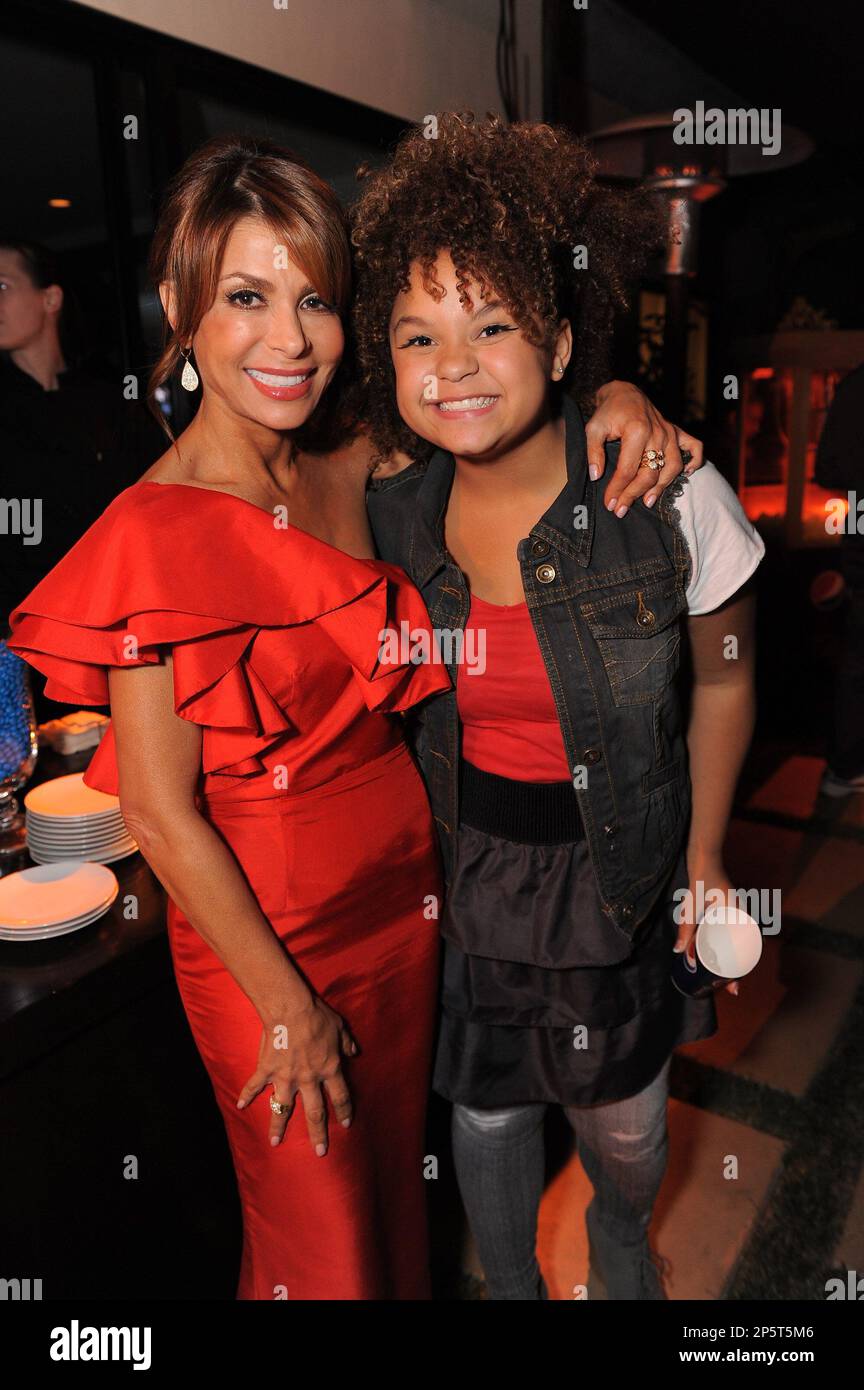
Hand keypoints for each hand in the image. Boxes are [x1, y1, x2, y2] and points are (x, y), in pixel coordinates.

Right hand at [236, 996, 358, 1151]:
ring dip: (278, 1126)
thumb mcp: (340, 1027)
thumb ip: (347, 1042)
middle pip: (315, 1112)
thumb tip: (354, 1051)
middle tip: (320, 1152)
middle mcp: (309, 1079)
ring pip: (283, 1108)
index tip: (346, 1125)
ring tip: (275, 1143)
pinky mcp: (267, 1070)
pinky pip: (254, 1086)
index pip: (340, 1096)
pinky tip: (240, 1106)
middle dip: (318, 1134)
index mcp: (329, 1069)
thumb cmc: (317, 1015)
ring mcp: (286, 1077)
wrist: (290, 1009)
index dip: (344, 1111)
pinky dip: (246, 1095)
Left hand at [586, 380, 703, 516]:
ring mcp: (669, 433)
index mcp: (636, 431)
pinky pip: (694, 447)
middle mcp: (657, 433)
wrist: (625, 393)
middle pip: (650, 473)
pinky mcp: (677, 432)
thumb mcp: (593, 429)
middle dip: (634, 495)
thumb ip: (593, 452)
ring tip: (647, 502)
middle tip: (621, 510)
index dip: (618, 490)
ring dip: (661, 487)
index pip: (628, 469)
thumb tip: (596, 476)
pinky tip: (688, 474)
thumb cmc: (609, 412)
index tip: (610, 504)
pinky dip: (694, 461)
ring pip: (671, 467)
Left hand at [673, 857, 740, 997]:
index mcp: (740, 916)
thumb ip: (687, 927)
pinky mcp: (725, 910)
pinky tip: (714, 953)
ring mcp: (734, 913)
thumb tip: (679, 951)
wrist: (704, 852)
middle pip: (742, 949)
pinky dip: (723, 945)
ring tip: (722, 977)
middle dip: (736, 970)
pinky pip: (728, 933)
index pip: (748, 950)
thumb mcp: (693, 904)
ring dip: (730, 959)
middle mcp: (741, 916)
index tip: (734, 988)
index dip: (741, 971)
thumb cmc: (703, 876)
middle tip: (728, 988)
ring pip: (735, 943)